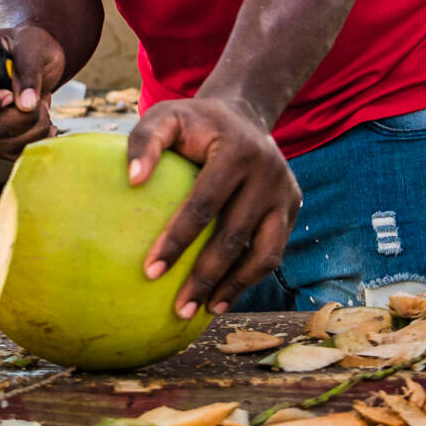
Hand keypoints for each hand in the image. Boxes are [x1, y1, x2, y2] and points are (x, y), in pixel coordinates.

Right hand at [0, 23, 64, 159]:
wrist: (37, 59)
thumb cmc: (30, 46)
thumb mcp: (32, 48)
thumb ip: (29, 72)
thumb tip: (26, 105)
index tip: (9, 96)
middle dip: (22, 117)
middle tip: (41, 101)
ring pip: (0, 143)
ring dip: (33, 130)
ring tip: (45, 109)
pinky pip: (11, 152)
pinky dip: (34, 142)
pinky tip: (46, 126)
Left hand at [127, 96, 300, 317]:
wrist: (244, 115)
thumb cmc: (194, 122)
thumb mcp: (166, 116)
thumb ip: (144, 140)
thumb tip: (133, 180)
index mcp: (236, 151)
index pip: (204, 204)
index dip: (177, 240)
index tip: (150, 272)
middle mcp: (268, 173)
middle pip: (234, 236)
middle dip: (205, 277)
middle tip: (179, 309)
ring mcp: (285, 193)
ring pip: (265, 253)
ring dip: (234, 287)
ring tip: (205, 311)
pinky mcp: (292, 208)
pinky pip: (272, 251)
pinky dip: (249, 278)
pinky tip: (222, 297)